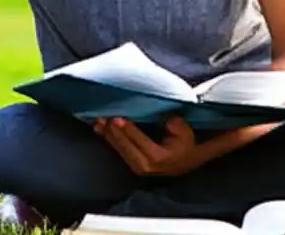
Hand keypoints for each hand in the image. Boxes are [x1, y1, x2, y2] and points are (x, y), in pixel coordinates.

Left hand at [94, 116, 209, 176]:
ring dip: (107, 135)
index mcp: (160, 158)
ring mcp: (138, 167)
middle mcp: (147, 166)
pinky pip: (118, 151)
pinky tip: (98, 128)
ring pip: (119, 149)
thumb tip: (167, 119)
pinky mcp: (132, 164)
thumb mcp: (185, 133)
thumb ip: (176, 126)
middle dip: (113, 131)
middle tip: (103, 117)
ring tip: (97, 121)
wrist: (187, 161)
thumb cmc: (185, 144)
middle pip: (126, 146)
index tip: (118, 118)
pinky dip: (108, 139)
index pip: (141, 142)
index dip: (129, 130)